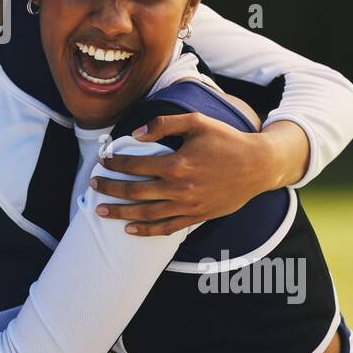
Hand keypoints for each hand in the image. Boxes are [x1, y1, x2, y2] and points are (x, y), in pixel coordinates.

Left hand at [91, 114, 302, 235]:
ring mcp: (189, 205)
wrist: (259, 165)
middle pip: (135, 191)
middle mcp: (180, 188)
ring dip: (121, 213)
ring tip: (100, 211)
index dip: (115, 164)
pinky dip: (147, 231)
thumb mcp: (196, 122)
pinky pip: (167, 228)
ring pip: (147, 214)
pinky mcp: (198, 216)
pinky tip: (130, 229)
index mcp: (177, 164)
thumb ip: (163, 124)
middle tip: (92, 186)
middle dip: (110, 189)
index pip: (136, 165)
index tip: (103, 161)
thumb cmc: (227, 140)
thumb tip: (135, 135)